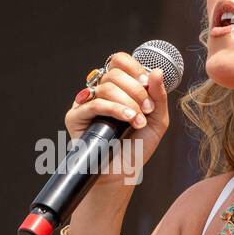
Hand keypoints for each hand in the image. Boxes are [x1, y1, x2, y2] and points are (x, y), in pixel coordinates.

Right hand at [63, 53, 170, 189]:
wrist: (122, 173)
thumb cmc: (137, 147)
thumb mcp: (156, 119)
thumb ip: (158, 96)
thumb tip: (156, 70)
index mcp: (117, 87)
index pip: (120, 61)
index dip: (134, 68)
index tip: (147, 84)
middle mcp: (99, 92)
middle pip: (114, 72)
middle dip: (135, 89)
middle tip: (146, 109)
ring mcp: (86, 103)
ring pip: (106, 87)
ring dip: (128, 101)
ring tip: (138, 120)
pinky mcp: (75, 117)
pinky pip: (94, 103)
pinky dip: (115, 108)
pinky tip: (128, 118)